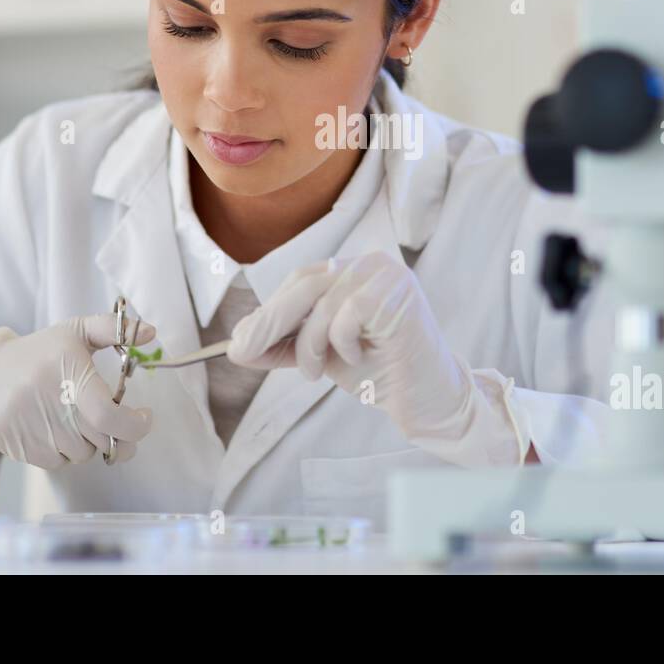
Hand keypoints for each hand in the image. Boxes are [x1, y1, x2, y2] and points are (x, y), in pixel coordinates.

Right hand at [0, 315, 155, 468]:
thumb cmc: (37, 354)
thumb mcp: (73, 332)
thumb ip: (113, 328)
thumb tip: (150, 331)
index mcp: (68, 372)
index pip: (108, 415)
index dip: (134, 426)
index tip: (143, 417)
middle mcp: (50, 403)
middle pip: (102, 440)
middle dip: (120, 437)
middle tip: (118, 423)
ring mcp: (33, 429)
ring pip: (83, 454)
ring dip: (89, 443)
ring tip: (76, 419)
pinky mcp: (19, 448)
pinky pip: (58, 463)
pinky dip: (64, 451)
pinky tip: (54, 428)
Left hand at [228, 252, 526, 466]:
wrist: (427, 399)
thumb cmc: (379, 371)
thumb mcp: (322, 354)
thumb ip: (285, 343)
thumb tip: (236, 344)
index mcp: (354, 271)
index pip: (300, 281)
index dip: (269, 311)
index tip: (241, 343)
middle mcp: (371, 264)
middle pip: (305, 285)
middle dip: (269, 323)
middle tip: (243, 352)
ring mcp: (388, 275)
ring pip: (322, 304)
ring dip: (309, 347)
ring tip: (318, 373)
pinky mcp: (399, 294)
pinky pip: (346, 316)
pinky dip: (342, 345)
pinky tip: (360, 358)